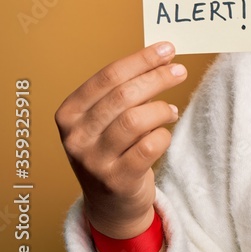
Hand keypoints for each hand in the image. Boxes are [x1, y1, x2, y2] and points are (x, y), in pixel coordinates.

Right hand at [54, 42, 184, 249]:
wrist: (111, 202)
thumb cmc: (113, 149)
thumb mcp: (107, 119)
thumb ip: (127, 91)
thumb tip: (163, 56)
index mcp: (69, 114)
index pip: (108, 76)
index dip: (141, 60)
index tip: (167, 49)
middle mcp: (76, 137)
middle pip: (123, 95)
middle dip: (157, 78)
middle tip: (180, 71)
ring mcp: (94, 161)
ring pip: (136, 120)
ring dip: (162, 109)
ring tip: (172, 110)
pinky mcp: (117, 180)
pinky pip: (149, 146)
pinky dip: (164, 135)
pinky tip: (165, 133)